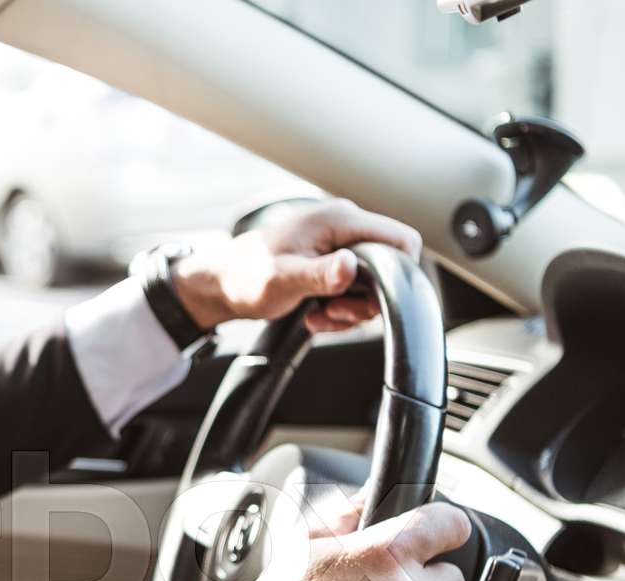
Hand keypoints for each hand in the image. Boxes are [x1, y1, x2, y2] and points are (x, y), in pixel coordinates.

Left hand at [171, 199, 423, 334]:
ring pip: (373, 284)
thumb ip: (319, 274)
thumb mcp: (282, 279)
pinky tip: (316, 316)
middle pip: (391, 266)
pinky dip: (341, 309)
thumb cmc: (244, 277)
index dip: (398, 274)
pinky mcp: (333, 262)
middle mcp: (345, 227)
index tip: (366, 300)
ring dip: (351, 310)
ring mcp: (340, 244)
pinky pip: (355, 290)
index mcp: (340, 220)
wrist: (222, 284)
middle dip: (367, 300)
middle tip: (334, 314)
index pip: (402, 239)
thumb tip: (351, 267)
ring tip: (319, 317)